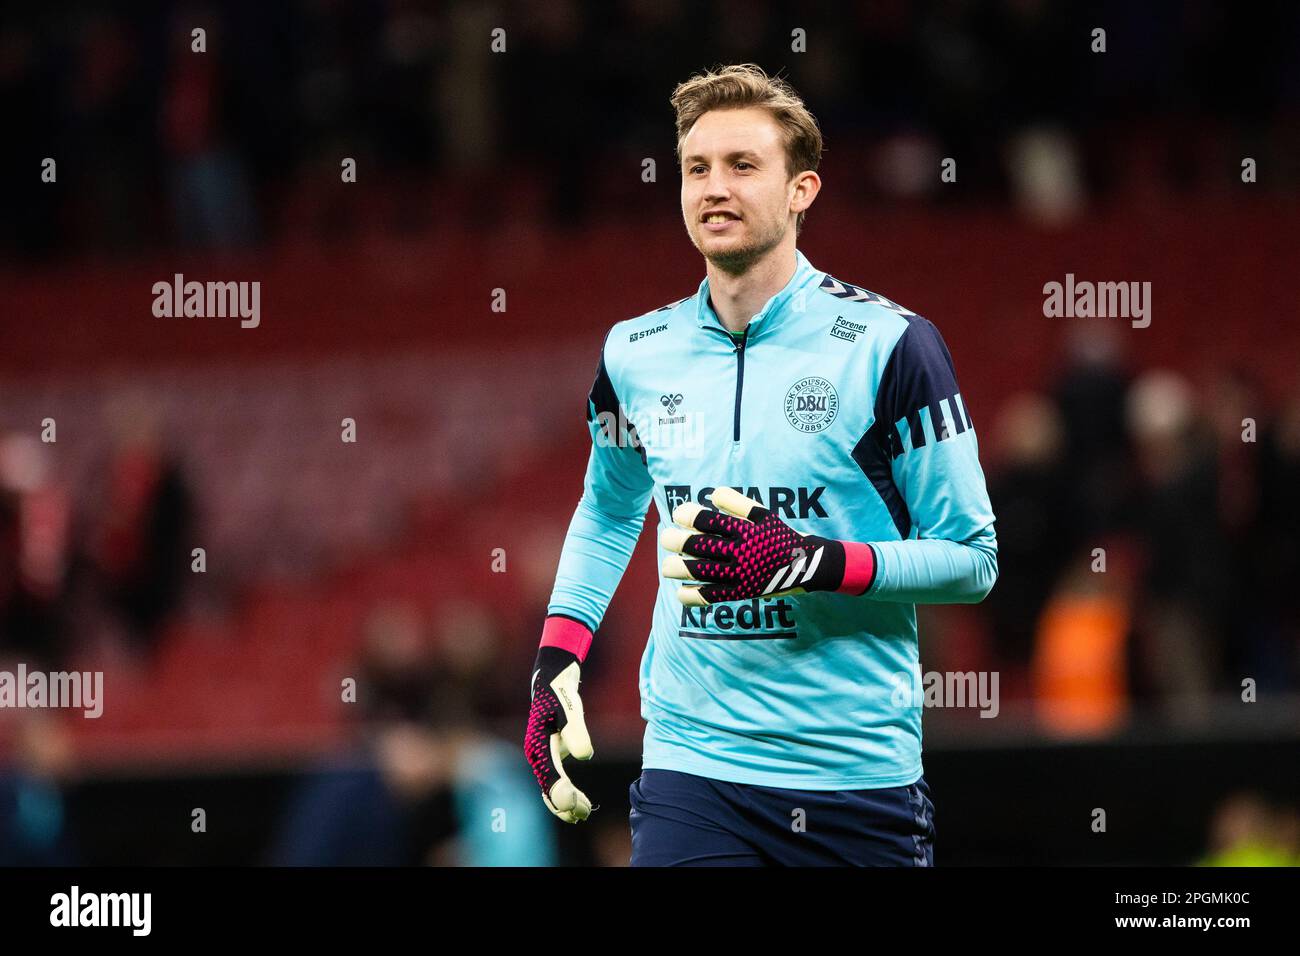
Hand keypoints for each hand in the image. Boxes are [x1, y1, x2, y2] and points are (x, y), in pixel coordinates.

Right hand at [524, 645, 594, 822]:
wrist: (553, 682)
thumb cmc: (560, 695)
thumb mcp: (570, 711)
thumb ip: (576, 732)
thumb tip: (585, 756)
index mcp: (537, 747)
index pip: (549, 778)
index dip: (561, 795)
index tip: (575, 806)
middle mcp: (536, 755)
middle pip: (548, 788)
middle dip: (564, 804)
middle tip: (583, 814)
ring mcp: (542, 757)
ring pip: (551, 788)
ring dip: (566, 803)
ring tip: (584, 813)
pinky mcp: (550, 755)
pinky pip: (555, 781)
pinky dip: (566, 793)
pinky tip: (579, 802)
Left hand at [660, 486, 873, 605]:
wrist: (805, 565)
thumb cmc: (777, 535)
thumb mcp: (763, 514)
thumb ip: (737, 502)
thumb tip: (712, 495)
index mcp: (745, 530)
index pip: (709, 521)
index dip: (688, 516)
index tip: (679, 514)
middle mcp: (741, 552)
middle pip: (700, 546)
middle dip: (677, 541)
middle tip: (667, 538)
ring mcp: (740, 574)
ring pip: (702, 571)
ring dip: (679, 569)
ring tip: (667, 567)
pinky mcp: (741, 593)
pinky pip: (712, 596)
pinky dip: (693, 595)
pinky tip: (681, 592)